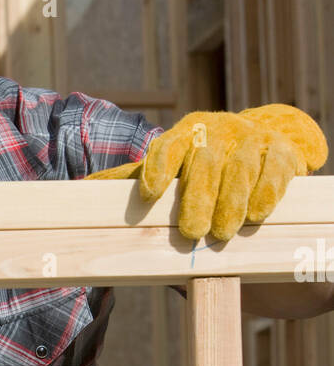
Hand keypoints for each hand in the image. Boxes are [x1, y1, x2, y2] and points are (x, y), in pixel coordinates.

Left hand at [84, 104, 327, 241]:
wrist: (260, 147)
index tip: (150, 192)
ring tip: (222, 233)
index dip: (158, 167)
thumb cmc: (204, 169)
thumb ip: (133, 181)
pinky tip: (257, 215)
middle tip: (192, 233)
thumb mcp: (170, 171)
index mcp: (184, 136)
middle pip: (205, 163)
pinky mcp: (281, 152)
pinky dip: (266, 192)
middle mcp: (217, 132)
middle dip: (199, 198)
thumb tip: (83, 189)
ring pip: (239, 169)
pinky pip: (274, 170)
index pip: (167, 147)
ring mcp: (250, 139)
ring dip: (231, 202)